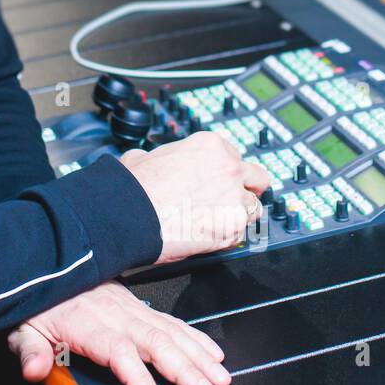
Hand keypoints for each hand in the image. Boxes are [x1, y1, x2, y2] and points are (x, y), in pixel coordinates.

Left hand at [7, 281, 229, 384]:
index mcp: (88, 325)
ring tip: (220, 378)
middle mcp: (116, 315)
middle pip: (157, 343)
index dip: (138, 379)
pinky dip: (196, 338)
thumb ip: (29, 351)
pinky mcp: (139, 306)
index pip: (119, 353)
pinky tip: (213, 353)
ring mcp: (131, 309)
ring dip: (199, 356)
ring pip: (171, 332)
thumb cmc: (37, 301)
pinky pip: (173, 322)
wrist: (48, 261)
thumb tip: (34, 371)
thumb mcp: (21, 326)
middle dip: (186, 370)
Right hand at [120, 131, 271, 263]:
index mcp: (212, 146)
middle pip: (257, 179)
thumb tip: (151, 161)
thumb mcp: (146, 155)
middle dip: (247, 190)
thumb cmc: (133, 188)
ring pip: (253, 208)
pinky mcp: (232, 228)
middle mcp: (230, 169)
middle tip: (231, 201)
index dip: (224, 173)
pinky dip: (226, 237)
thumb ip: (163, 157)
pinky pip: (240, 234)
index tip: (217, 183)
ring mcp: (234, 199)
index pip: (233, 158)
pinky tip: (208, 237)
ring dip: (237, 216)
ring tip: (215, 223)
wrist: (128, 216)